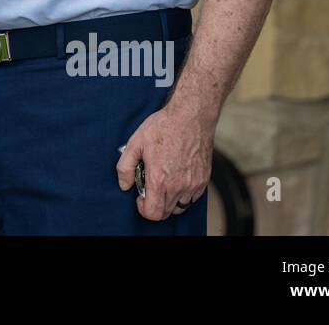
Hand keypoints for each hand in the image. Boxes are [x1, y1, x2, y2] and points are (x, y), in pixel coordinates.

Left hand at [116, 102, 212, 220]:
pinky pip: (193, 198)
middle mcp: (178, 186)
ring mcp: (193, 184)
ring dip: (170, 201)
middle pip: (166, 213)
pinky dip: (184, 194)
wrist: (191, 116)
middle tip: (150, 186)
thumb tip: (124, 185)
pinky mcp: (204, 179)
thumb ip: (125, 167)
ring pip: (180, 207)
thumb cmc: (163, 127)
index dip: (143, 209)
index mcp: (160, 179)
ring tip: (164, 183)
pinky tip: (177, 178)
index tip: (140, 197)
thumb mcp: (135, 142)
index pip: (153, 213)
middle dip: (155, 205)